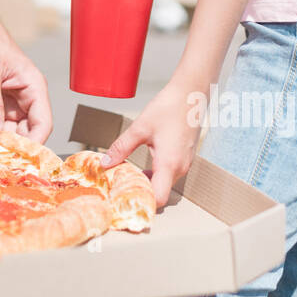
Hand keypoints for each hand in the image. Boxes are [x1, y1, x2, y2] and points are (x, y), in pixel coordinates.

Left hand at [99, 76, 204, 207]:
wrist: (191, 93)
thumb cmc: (169, 108)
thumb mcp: (140, 128)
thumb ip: (121, 148)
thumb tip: (105, 163)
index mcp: (169, 164)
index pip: (159, 198)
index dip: (143, 203)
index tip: (125, 200)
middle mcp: (180, 168)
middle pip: (161, 193)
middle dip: (141, 192)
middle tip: (120, 187)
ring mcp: (185, 163)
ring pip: (165, 184)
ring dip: (148, 183)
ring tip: (128, 175)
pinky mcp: (185, 157)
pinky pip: (170, 174)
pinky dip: (156, 175)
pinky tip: (142, 166)